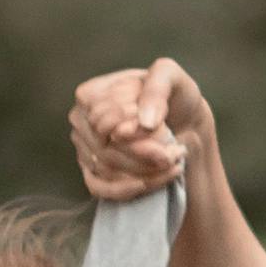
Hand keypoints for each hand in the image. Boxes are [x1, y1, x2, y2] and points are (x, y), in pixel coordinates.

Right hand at [71, 57, 212, 198]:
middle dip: (143, 155)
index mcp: (90, 94)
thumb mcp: (171, 76)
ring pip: (107, 170)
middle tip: (175, 153)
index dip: (132, 129)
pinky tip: (145, 184)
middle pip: (104, 149)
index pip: (102, 122)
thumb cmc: (174, 95)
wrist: (185, 122)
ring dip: (144, 172)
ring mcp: (84, 149)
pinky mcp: (93, 173)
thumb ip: (157, 88)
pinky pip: (98, 188)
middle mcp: (80, 121)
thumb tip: (143, 122)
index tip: (162, 127)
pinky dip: (123, 190)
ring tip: (172, 163)